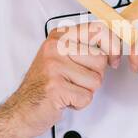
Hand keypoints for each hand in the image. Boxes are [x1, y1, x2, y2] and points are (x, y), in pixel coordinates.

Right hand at [5, 21, 116, 137]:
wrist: (23, 109)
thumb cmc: (45, 84)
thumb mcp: (62, 56)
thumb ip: (85, 47)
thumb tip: (115, 45)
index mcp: (60, 36)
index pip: (98, 29)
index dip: (113, 46)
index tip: (114, 59)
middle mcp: (55, 47)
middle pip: (100, 60)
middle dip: (94, 76)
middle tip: (75, 80)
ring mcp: (54, 66)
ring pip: (96, 80)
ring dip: (86, 91)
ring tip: (68, 89)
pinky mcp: (55, 87)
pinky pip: (86, 97)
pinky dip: (79, 103)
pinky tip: (64, 99)